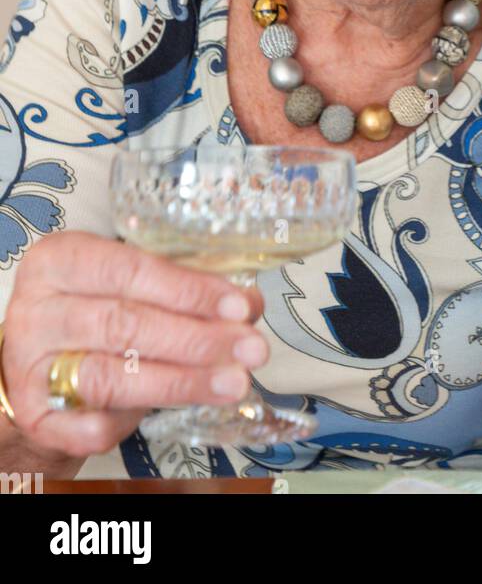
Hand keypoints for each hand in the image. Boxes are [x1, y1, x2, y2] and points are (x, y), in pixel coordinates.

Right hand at [2, 231, 266, 459]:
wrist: (36, 361)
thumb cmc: (93, 309)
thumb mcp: (133, 286)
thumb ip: (185, 291)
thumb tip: (249, 304)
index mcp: (61, 260)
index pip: (132, 270)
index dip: (190, 291)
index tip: (240, 306)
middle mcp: (37, 309)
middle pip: (125, 325)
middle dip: (197, 340)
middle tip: (250, 349)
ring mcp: (27, 364)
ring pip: (109, 376)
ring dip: (179, 383)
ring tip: (232, 383)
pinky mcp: (30, 413)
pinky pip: (81, 425)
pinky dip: (118, 424)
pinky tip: (154, 418)